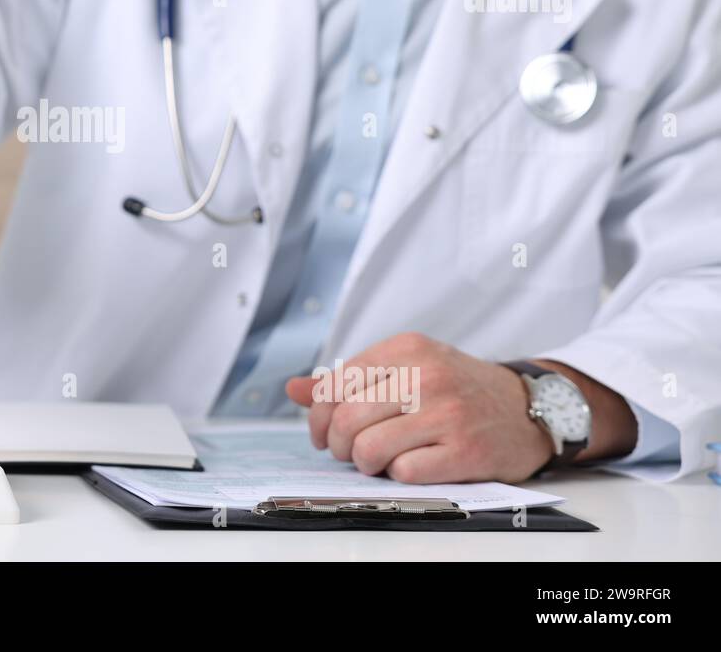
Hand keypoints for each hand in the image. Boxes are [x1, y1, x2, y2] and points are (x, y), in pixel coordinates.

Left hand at [284, 332, 566, 483]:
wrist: (529, 407)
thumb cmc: (457, 388)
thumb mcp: (407, 367)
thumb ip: (350, 379)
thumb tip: (294, 389)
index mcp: (405, 349)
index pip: (335, 384)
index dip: (317, 415)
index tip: (323, 432)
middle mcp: (426, 375)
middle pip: (347, 418)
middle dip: (335, 444)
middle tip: (346, 452)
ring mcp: (447, 413)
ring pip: (369, 447)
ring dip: (363, 463)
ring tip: (374, 461)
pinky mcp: (465, 451)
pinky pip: (404, 471)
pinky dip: (397, 475)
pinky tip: (407, 466)